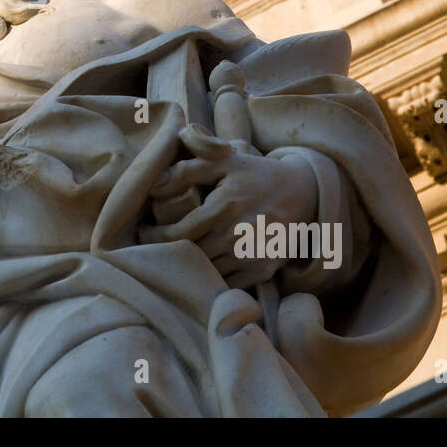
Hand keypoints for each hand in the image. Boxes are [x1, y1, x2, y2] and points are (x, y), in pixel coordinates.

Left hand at [154, 124, 318, 287]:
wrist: (304, 193)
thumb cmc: (254, 175)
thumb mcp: (224, 161)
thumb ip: (188, 168)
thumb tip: (155, 185)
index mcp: (227, 204)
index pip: (179, 231)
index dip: (155, 236)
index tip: (143, 233)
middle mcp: (241, 233)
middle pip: (192, 254)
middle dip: (167, 253)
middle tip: (149, 249)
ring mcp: (253, 255)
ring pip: (207, 272)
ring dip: (187, 268)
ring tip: (171, 258)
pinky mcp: (262, 271)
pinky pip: (227, 285)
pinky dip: (211, 280)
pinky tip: (199, 270)